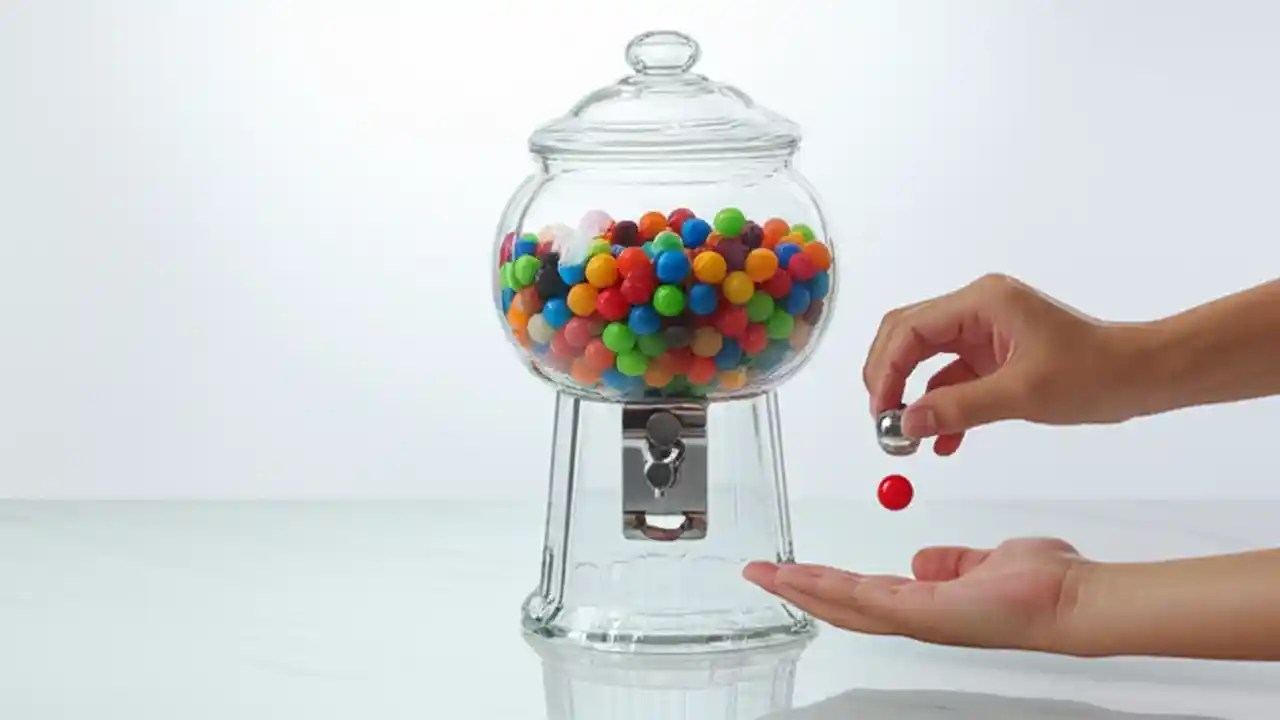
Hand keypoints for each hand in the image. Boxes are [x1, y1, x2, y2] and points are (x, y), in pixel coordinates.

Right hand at [744, 538, 1084, 651]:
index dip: (825, 585)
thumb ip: (954, 562)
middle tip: (759, 575)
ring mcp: (917, 619)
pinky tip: (799, 577)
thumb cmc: (1046, 584)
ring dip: (800, 590)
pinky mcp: (922, 613)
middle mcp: (916, 618)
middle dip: (797, 591)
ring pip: (843, 606)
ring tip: (765, 575)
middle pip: (841, 607)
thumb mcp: (987, 561)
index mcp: (929, 604)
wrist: (1072, 601)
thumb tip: (924, 561)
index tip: (794, 571)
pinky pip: (863, 599)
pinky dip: (826, 587)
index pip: (864, 596)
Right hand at [863, 273, 1145, 454]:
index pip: (910, 329)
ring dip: (913, 396)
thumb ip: (959, 408)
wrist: (1142, 376)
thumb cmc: (1094, 373)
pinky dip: (942, 406)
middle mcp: (976, 309)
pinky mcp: (994, 355)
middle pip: (908, 336)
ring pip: (925, 359)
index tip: (880, 411)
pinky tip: (941, 441)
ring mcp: (984, 332)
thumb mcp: (1023, 394)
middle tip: (882, 420)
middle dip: (889, 377)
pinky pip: (952, 378)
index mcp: (981, 302)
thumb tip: (906, 424)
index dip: (887, 369)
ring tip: (907, 437)